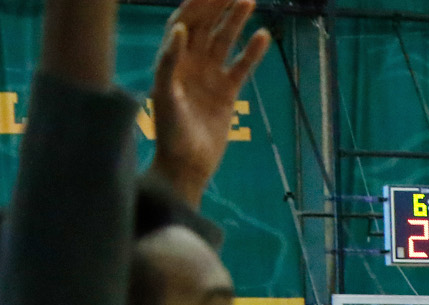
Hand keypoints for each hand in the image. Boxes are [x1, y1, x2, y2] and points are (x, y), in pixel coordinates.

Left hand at [151, 0, 271, 208]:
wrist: (187, 164)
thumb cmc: (170, 133)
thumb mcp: (165, 96)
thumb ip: (169, 62)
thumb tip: (180, 30)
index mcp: (172, 61)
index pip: (184, 23)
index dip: (196, 5)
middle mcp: (190, 64)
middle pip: (205, 26)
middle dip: (218, 5)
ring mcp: (210, 77)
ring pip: (224, 42)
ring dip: (235, 21)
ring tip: (249, 1)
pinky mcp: (227, 93)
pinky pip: (241, 67)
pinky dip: (252, 52)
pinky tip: (264, 36)